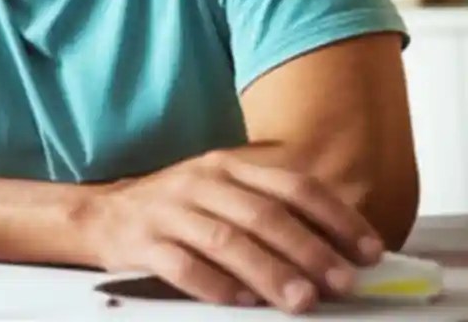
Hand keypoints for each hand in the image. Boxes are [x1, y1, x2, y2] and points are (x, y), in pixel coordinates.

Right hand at [81, 151, 383, 313]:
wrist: (100, 215)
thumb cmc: (173, 210)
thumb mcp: (220, 194)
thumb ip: (268, 211)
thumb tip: (336, 250)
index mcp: (227, 167)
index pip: (292, 186)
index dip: (336, 217)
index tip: (367, 250)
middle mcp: (200, 183)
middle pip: (263, 215)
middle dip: (308, 250)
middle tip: (340, 282)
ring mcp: (168, 211)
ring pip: (226, 240)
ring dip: (269, 271)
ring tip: (300, 299)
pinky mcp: (142, 241)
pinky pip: (181, 265)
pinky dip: (214, 284)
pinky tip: (240, 301)